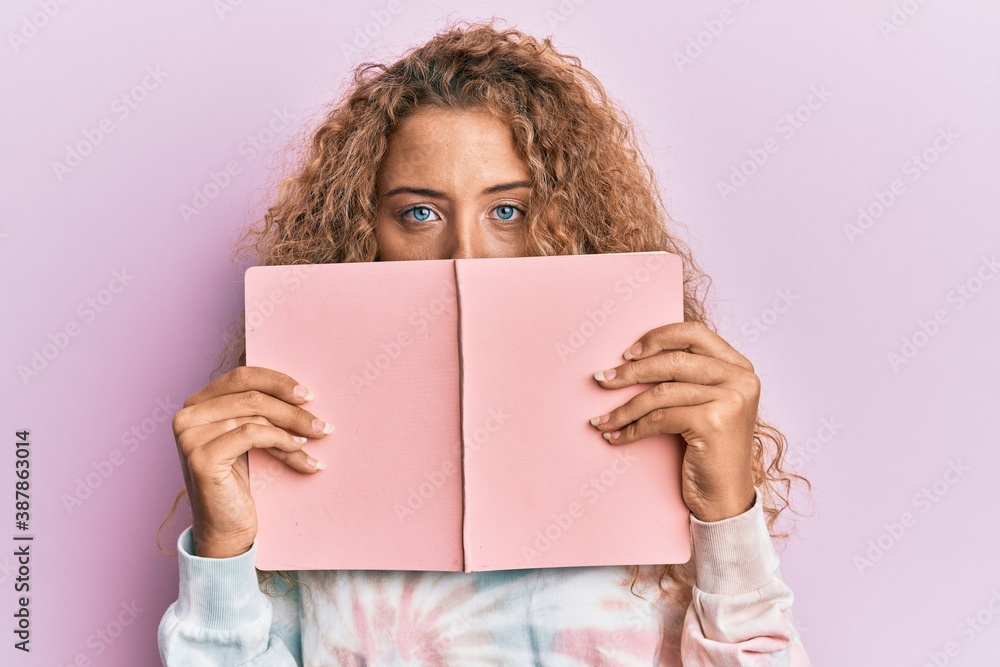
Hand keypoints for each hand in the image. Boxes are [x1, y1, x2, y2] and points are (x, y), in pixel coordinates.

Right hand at [171, 366, 333, 557]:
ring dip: (292, 429)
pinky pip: (252, 434)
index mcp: (196, 404)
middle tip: (321, 424)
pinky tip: (299, 451)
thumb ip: (258, 411)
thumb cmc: (239, 481)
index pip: (241, 377)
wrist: (225, 528)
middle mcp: (186, 416)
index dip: (277, 381)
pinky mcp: (201, 457)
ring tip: (314, 440)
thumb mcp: (248, 437)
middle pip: (251, 395)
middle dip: (292, 408)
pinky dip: (281, 441)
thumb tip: (301, 392)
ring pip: (256, 415)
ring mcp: (190, 436)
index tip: (308, 395)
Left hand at [588, 321, 757, 521]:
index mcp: (739, 366)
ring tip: (601, 419)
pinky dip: (632, 428)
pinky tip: (616, 436)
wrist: (726, 499)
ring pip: (660, 392)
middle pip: (672, 362)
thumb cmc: (709, 450)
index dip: (657, 338)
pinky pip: (659, 418)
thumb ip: (688, 377)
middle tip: (602, 381)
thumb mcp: (705, 404)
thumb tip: (633, 356)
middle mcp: (741, 379)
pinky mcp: (714, 423)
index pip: (694, 334)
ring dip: (623, 407)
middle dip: (630, 372)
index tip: (627, 353)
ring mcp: (730, 400)